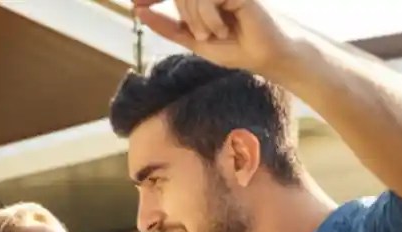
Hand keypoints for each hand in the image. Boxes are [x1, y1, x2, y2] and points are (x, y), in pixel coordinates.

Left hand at [133, 0, 298, 76]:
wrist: (265, 56)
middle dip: (186, 17)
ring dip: (198, 19)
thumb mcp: (193, 40)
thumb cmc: (234, 49)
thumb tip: (139, 11)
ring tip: (216, 33)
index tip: (136, 6)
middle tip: (204, 35)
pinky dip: (209, 17)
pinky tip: (224, 26)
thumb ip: (169, 26)